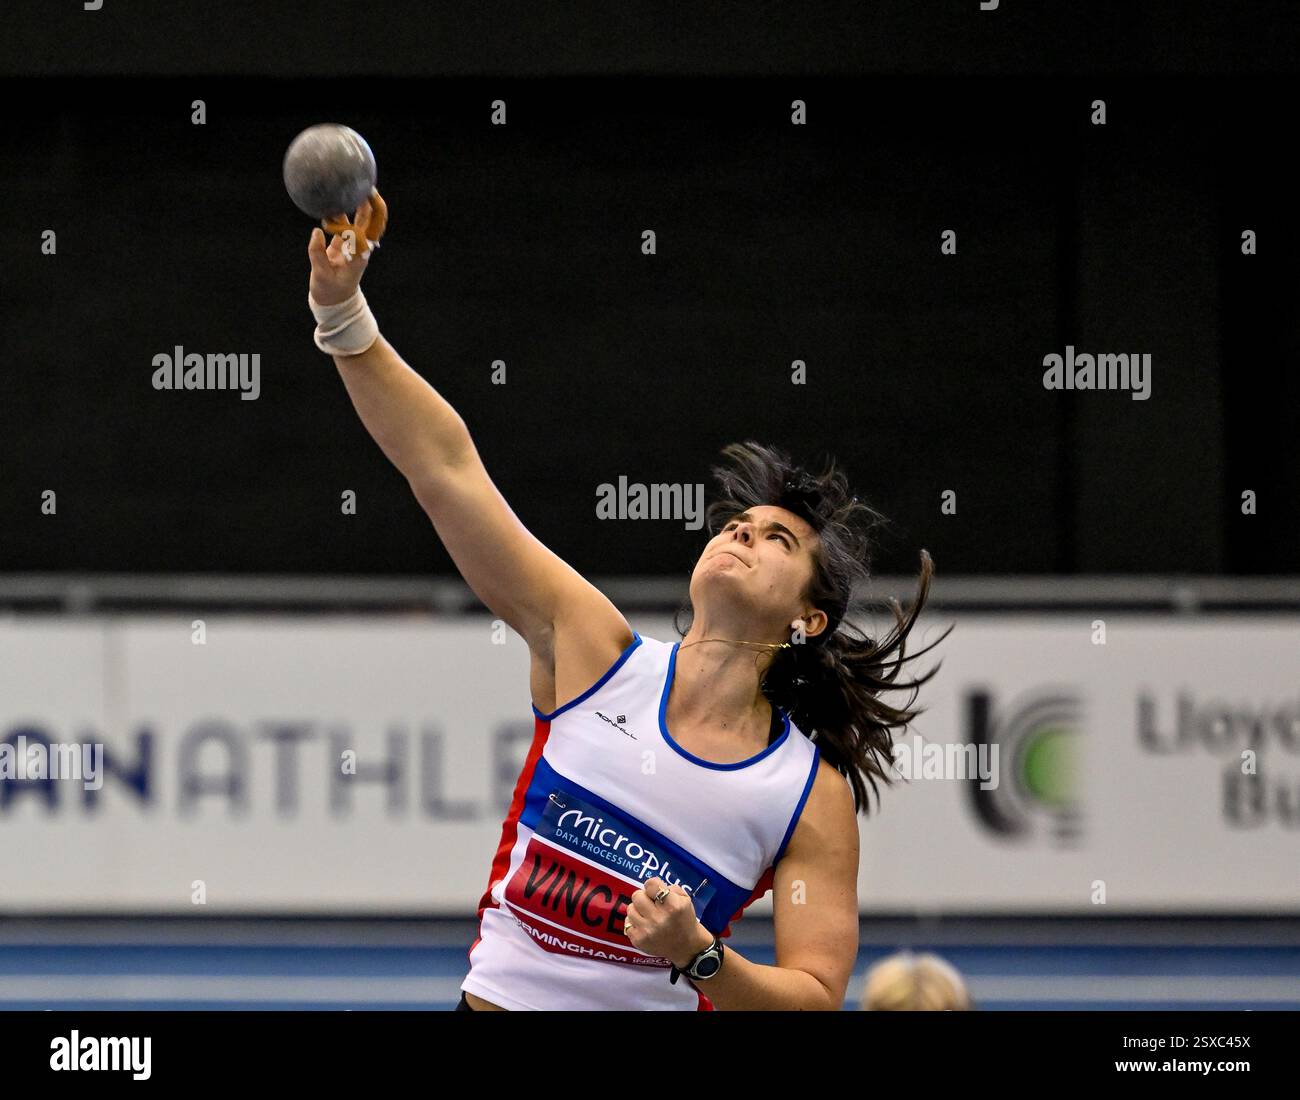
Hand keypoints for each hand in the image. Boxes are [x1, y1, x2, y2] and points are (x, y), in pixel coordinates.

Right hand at [307, 190, 387, 306]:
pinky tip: (333, 196)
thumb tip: (316, 232)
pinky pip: (344, 222)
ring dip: (357, 203)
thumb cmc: (330, 290)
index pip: (364, 232)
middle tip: (367, 186)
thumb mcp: (322, 276)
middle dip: (372, 204)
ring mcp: (353, 242)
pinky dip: (340, 210)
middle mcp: (360, 246)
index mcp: (359, 255)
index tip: (350, 208)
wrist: (333, 300)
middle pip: (372, 222)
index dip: (360, 218)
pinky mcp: (343, 241)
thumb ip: (317, 254)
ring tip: (352, 184)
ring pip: (360, 219)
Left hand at [624, 877, 712, 968]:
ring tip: (648, 915)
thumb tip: (650, 886)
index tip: (655, 891)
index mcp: (672, 906)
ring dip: (638, 910)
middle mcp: (658, 919)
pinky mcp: (638, 940)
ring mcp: (647, 931)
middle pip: (637, 896)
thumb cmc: (684, 918)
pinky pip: (627, 923)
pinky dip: (634, 922)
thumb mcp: (684, 899)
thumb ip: (669, 888)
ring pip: (630, 909)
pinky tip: (644, 925)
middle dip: (644, 897)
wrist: (686, 946)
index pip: (651, 884)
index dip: (652, 885)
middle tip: (651, 903)